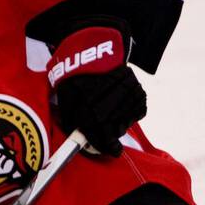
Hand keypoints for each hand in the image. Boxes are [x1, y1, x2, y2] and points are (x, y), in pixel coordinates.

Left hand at [48, 24, 146, 156]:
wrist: (93, 52)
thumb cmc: (75, 79)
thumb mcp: (65, 100)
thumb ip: (71, 122)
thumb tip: (77, 138)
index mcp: (89, 110)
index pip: (101, 135)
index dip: (107, 147)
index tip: (113, 152)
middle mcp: (109, 104)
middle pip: (115, 130)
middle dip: (111, 135)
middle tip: (108, 135)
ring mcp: (125, 96)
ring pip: (127, 121)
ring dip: (121, 123)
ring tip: (112, 117)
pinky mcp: (136, 89)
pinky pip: (139, 110)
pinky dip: (132, 112)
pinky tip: (122, 107)